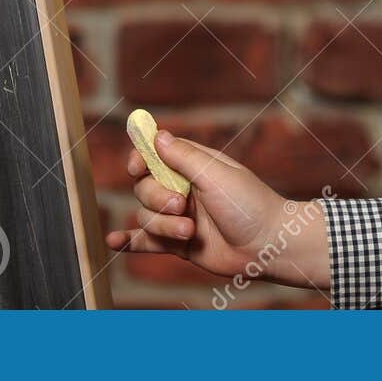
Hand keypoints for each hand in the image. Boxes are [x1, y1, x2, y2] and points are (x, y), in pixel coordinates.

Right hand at [104, 130, 329, 289]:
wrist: (269, 246)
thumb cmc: (250, 205)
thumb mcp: (217, 175)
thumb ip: (184, 157)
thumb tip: (157, 135)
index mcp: (194, 165)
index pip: (155, 154)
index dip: (140, 159)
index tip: (136, 167)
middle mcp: (183, 188)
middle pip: (145, 187)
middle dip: (157, 198)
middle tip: (181, 206)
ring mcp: (179, 217)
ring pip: (147, 217)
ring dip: (163, 226)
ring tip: (189, 232)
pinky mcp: (178, 244)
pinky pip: (147, 241)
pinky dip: (129, 241)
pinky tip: (112, 241)